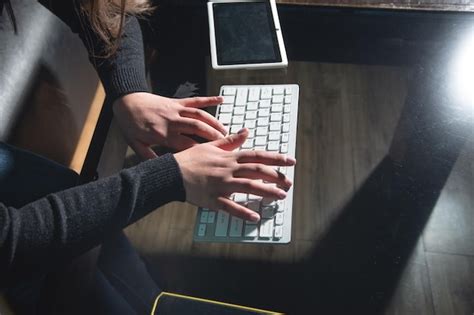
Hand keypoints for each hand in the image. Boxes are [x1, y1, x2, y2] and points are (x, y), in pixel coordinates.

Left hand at [113, 92, 226, 158]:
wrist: (125, 101)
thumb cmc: (130, 124)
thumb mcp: (135, 144)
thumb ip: (148, 157)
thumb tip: (161, 169)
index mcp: (162, 134)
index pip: (185, 144)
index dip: (200, 151)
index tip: (212, 158)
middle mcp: (172, 121)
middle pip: (197, 128)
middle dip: (213, 136)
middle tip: (226, 144)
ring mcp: (175, 110)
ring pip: (199, 114)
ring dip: (214, 122)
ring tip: (226, 131)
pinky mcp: (176, 101)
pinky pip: (195, 100)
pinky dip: (209, 99)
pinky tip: (221, 101)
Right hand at [174, 129, 295, 221]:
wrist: (171, 173)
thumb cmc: (190, 159)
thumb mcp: (211, 146)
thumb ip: (231, 140)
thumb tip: (246, 131)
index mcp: (229, 157)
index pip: (257, 155)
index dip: (275, 158)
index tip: (290, 161)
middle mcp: (228, 170)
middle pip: (257, 171)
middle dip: (276, 176)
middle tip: (289, 182)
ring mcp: (221, 185)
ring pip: (248, 187)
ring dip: (267, 192)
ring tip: (281, 196)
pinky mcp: (213, 199)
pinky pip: (230, 207)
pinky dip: (243, 212)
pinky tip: (255, 217)